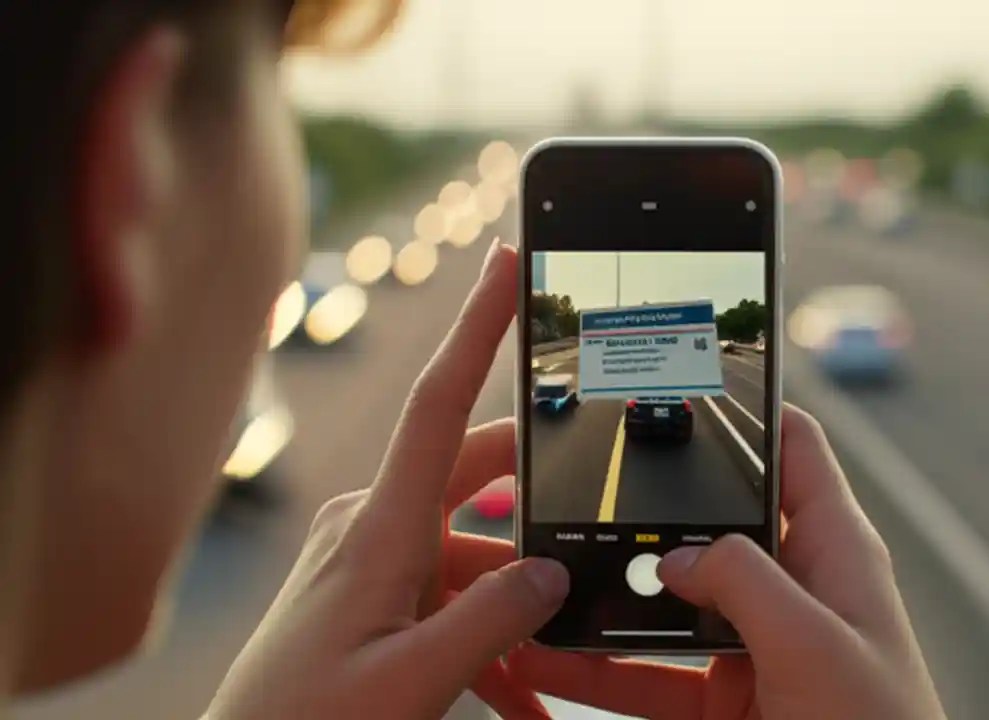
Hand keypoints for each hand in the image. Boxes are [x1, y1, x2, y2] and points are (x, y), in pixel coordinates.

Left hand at [207, 240, 567, 719]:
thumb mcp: (415, 679)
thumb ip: (494, 620)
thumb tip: (552, 570)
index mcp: (383, 527)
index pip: (440, 402)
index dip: (478, 325)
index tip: (506, 263)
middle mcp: (375, 523)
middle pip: (481, 481)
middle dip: (540, 511)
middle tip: (590, 539)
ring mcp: (371, 556)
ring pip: (473, 552)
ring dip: (515, 607)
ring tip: (551, 679)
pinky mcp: (369, 588)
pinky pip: (447, 593)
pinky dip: (487, 635)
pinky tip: (520, 694)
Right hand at [507, 406, 946, 719]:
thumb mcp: (815, 643)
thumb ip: (745, 583)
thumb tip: (676, 555)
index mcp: (833, 550)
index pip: (794, 448)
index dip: (749, 407)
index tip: (682, 382)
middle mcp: (792, 588)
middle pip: (710, 525)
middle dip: (645, 516)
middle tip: (577, 498)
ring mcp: (755, 643)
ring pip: (668, 603)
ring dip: (609, 600)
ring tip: (547, 586)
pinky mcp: (726, 696)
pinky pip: (652, 672)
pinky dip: (602, 668)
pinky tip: (556, 660)